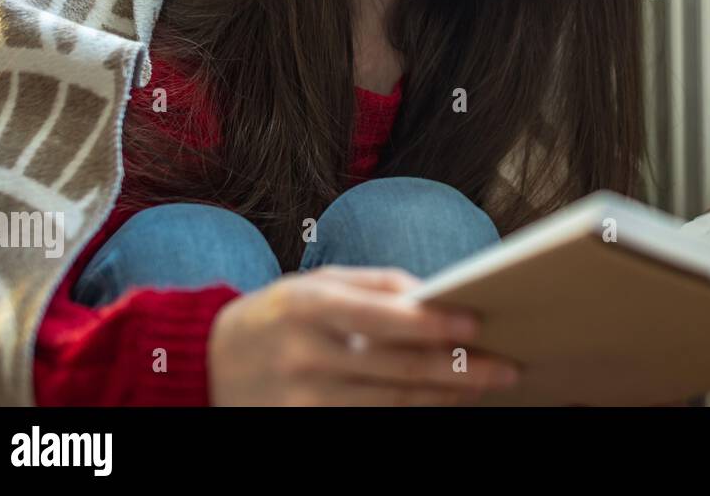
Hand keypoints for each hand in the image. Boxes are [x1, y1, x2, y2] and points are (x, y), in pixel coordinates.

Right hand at [208, 265, 521, 404]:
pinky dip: (412, 414)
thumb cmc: (278, 314)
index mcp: (309, 305)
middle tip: (503, 367)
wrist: (206, 363)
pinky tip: (442, 404)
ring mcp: (303, 400)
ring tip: (482, 386)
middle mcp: (305, 355)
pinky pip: (371, 423)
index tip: (477, 324)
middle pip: (397, 369)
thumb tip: (436, 295)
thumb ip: (376, 284)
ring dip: (444, 397)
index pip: (384, 317)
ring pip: (391, 404)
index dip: (435, 323)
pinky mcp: (304, 427)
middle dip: (458, 369)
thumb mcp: (316, 283)